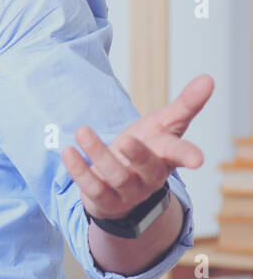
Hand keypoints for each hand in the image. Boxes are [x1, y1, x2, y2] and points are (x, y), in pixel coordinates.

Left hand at [61, 73, 213, 220]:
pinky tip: (68, 152)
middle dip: (138, 154)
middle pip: (148, 167)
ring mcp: (128, 191)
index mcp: (166, 157)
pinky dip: (79, 170)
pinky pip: (93, 188)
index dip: (188, 155)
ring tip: (82, 131)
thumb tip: (209, 78)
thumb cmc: (146, 149)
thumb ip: (184, 105)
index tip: (198, 160)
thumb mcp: (162, 125)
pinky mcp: (105, 200)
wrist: (120, 187)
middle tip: (126, 139)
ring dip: (98, 153)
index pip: (178, 153)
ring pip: (116, 175)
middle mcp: (149, 177)